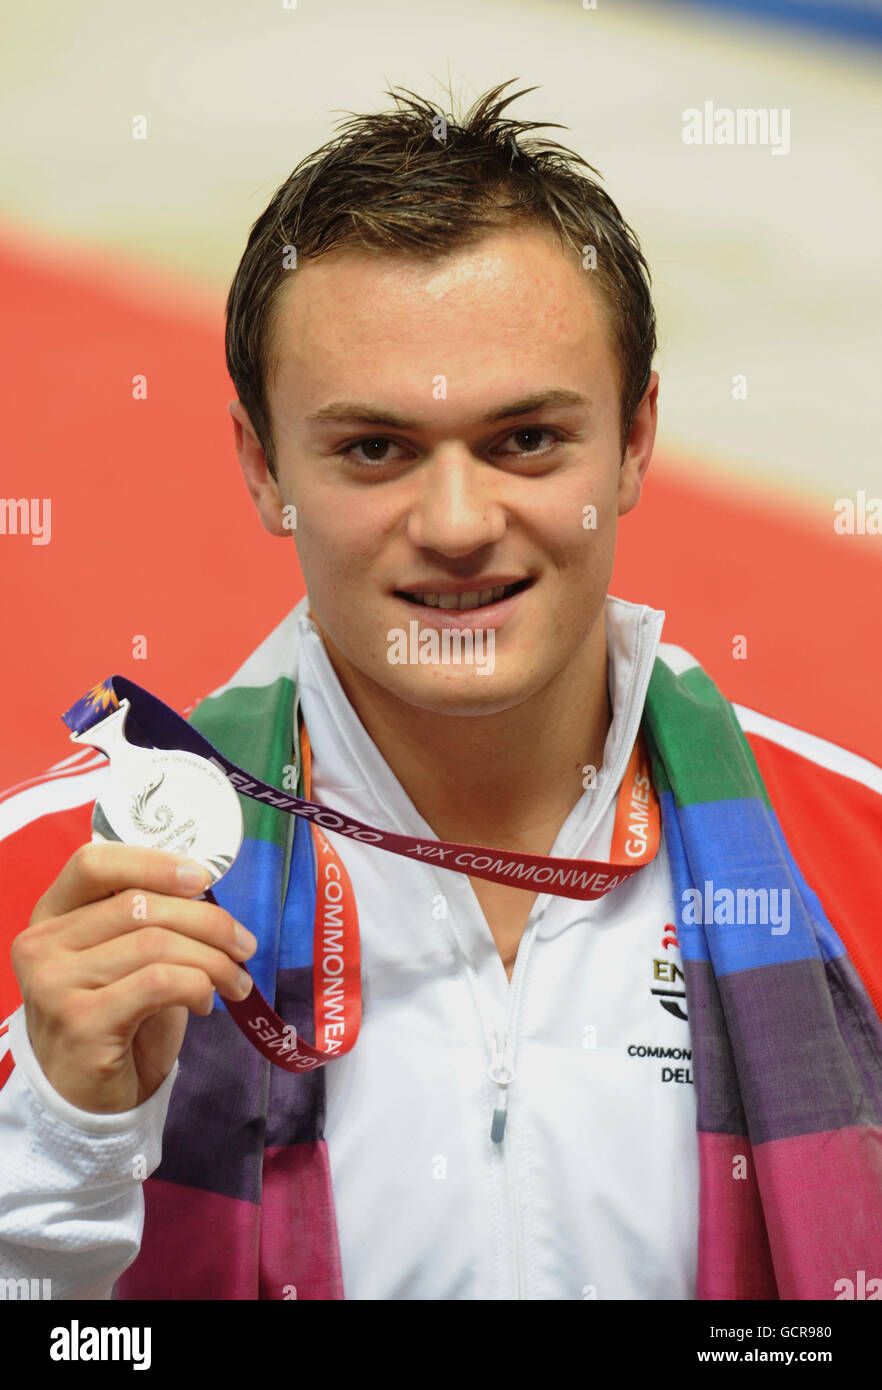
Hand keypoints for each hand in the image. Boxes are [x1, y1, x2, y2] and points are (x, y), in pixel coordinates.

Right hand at [11, 842, 256, 1112]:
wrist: (90, 1103)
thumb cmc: (119, 1021)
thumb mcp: (128, 960)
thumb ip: (150, 919)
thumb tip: (205, 889)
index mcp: (51, 916)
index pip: (92, 863)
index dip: (153, 862)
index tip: (203, 877)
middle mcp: (41, 945)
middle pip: (140, 905)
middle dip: (209, 922)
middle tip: (244, 946)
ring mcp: (54, 984)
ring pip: (156, 943)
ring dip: (214, 961)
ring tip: (235, 982)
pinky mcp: (81, 1023)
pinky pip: (159, 983)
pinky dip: (198, 986)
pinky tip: (205, 1004)